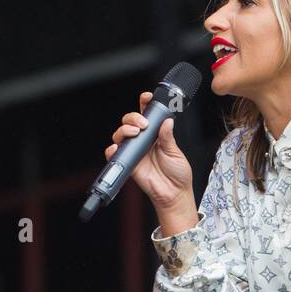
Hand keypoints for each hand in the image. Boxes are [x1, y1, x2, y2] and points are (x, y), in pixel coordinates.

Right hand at [105, 91, 192, 211]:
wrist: (173, 193)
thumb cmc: (177, 174)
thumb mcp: (175, 152)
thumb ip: (168, 137)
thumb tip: (166, 121)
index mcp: (156, 135)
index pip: (147, 115)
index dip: (145, 104)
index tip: (147, 98)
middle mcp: (143, 141)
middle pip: (130, 122)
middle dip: (133, 117)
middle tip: (143, 124)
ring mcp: (134, 151)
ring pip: (120, 134)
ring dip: (124, 129)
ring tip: (134, 133)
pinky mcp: (128, 163)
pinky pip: (114, 154)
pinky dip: (113, 149)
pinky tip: (118, 147)